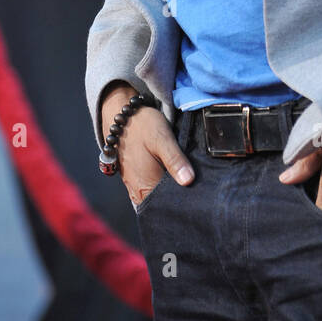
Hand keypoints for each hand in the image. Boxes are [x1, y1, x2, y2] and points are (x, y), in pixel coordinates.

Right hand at [100, 83, 193, 208]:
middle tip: (196, 189)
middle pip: (163, 205)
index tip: (200, 195)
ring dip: (170, 194)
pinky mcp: (134, 181)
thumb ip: (174, 160)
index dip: (185, 201)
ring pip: (156, 200)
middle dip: (179, 200)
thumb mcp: (162, 138)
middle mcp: (138, 192)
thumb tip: (188, 181)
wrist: (121, 115)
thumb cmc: (143, 125)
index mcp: (146, 185)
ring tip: (186, 183)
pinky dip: (161, 190)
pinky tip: (172, 179)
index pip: (169, 204)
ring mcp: (135, 187)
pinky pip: (150, 193)